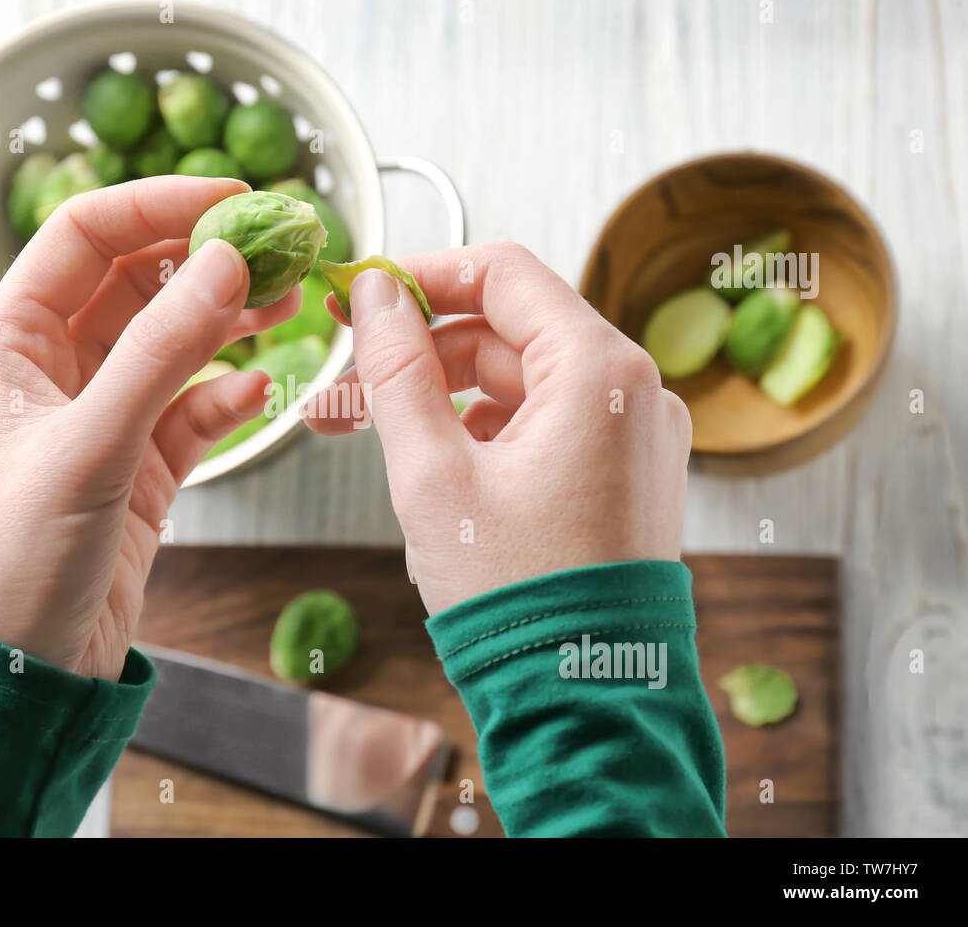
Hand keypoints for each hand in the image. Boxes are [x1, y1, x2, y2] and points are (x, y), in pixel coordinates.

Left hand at [0, 177, 298, 678]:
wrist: (22, 676)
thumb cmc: (15, 562)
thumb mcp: (89, 446)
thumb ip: (161, 351)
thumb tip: (228, 261)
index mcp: (10, 342)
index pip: (86, 236)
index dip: (158, 205)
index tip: (235, 199)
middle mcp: (54, 370)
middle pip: (139, 281)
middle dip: (208, 261)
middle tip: (283, 252)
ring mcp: (101, 417)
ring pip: (174, 342)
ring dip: (229, 321)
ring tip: (290, 309)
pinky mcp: (138, 466)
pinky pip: (192, 408)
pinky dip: (228, 396)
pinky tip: (262, 392)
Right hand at [304, 242, 689, 615]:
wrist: (586, 701)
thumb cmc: (515, 595)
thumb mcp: (432, 474)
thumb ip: (398, 370)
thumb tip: (377, 295)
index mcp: (599, 372)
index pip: (502, 274)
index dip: (419, 276)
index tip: (359, 295)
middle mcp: (633, 392)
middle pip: (505, 335)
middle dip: (416, 360)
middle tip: (339, 393)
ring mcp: (635, 436)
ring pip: (520, 387)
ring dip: (442, 405)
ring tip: (370, 445)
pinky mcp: (626, 476)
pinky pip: (545, 429)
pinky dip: (485, 440)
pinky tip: (433, 481)